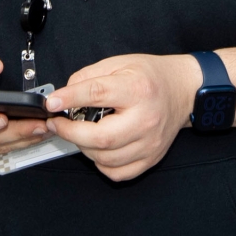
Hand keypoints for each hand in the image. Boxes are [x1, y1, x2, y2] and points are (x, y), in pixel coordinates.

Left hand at [45, 53, 200, 180]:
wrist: (183, 91)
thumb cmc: (152, 77)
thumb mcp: (119, 63)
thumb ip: (88, 77)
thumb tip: (64, 96)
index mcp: (137, 89)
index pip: (97, 94)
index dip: (70, 99)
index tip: (52, 103)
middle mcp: (145, 119)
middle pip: (100, 138)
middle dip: (71, 133)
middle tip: (58, 123)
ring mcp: (149, 143)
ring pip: (105, 159)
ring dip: (84, 148)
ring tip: (81, 132)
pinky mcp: (150, 158)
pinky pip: (117, 172)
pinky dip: (101, 163)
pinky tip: (100, 147)